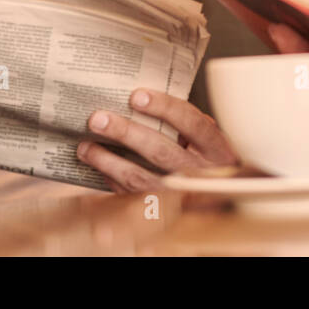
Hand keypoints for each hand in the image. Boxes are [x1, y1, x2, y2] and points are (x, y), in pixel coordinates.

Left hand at [77, 88, 237, 192]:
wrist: (222, 203)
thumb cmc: (209, 161)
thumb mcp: (209, 141)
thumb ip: (187, 122)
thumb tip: (143, 101)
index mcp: (216, 149)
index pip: (193, 123)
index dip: (165, 108)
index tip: (136, 96)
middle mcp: (200, 173)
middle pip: (160, 151)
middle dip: (126, 133)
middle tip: (97, 119)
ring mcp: (180, 196)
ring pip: (140, 178)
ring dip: (108, 161)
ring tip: (85, 146)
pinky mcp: (162, 213)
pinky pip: (132, 198)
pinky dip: (111, 182)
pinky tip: (95, 168)